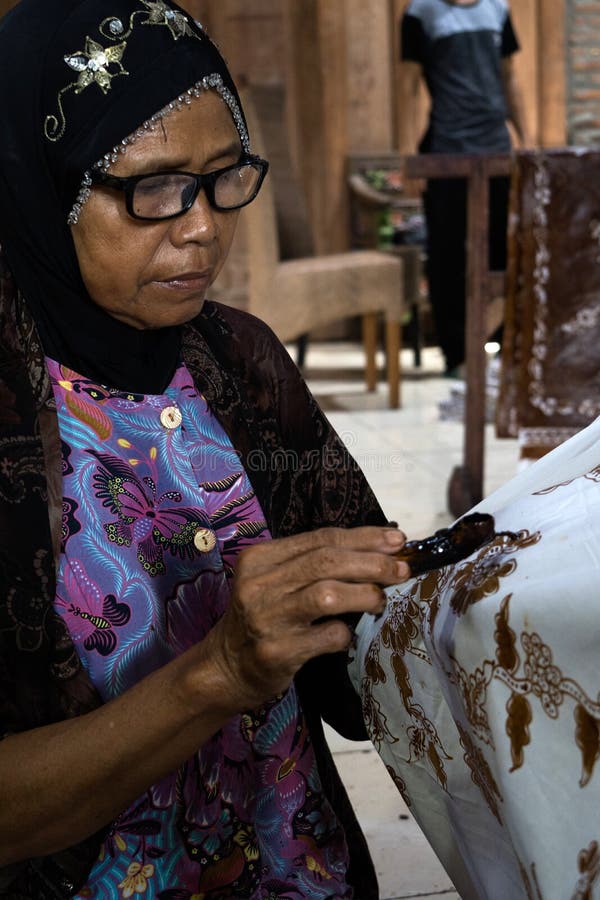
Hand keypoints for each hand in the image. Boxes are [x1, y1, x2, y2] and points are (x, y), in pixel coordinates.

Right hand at [205, 526, 408, 710]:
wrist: (226, 668)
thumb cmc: (262, 618)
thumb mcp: (274, 581)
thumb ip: (312, 564)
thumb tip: (376, 551)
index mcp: (259, 558)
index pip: (320, 538)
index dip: (363, 537)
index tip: (397, 541)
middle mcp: (259, 584)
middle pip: (326, 561)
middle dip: (372, 562)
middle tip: (402, 568)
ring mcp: (266, 618)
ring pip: (327, 595)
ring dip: (365, 594)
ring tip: (381, 600)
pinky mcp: (276, 651)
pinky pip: (326, 636)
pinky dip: (345, 634)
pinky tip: (349, 635)